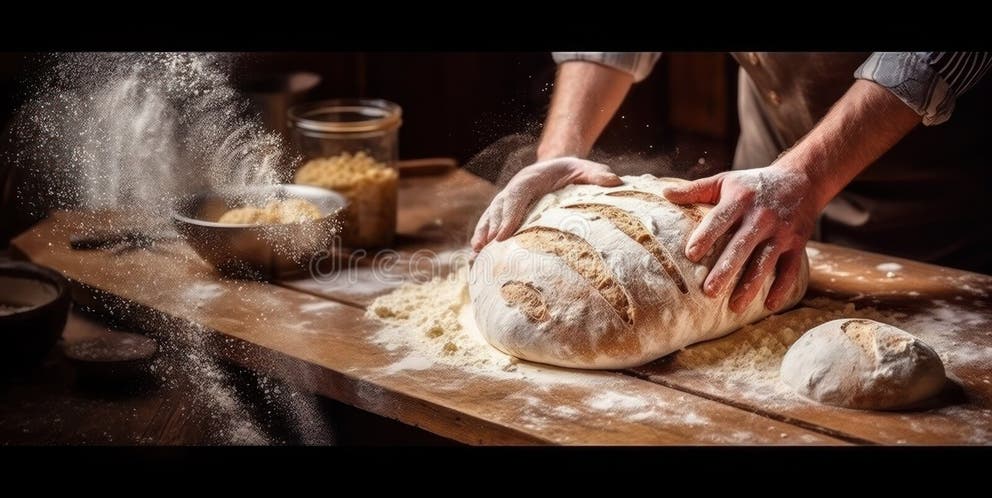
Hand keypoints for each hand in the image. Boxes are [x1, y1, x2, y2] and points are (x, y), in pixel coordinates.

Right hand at [471, 157, 621, 251]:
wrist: (558, 165)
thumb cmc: (573, 170)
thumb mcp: (586, 168)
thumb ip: (598, 174)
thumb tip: (616, 181)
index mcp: (531, 178)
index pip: (517, 196)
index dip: (509, 216)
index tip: (503, 236)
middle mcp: (515, 187)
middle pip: (499, 207)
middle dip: (490, 227)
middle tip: (485, 248)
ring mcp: (508, 197)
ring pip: (491, 214)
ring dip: (482, 232)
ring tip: (475, 253)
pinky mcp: (506, 208)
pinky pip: (491, 220)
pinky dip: (483, 234)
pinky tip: (477, 253)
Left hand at [662, 165, 818, 312]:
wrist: (801, 179)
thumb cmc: (753, 184)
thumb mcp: (725, 181)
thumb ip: (696, 190)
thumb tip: (664, 194)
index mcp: (740, 200)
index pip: (720, 219)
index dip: (705, 235)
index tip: (690, 254)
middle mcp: (761, 217)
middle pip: (742, 246)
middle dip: (726, 269)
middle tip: (709, 292)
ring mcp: (781, 232)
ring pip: (765, 261)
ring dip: (751, 285)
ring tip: (735, 306)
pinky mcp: (797, 243)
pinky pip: (791, 268)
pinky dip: (782, 287)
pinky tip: (770, 305)